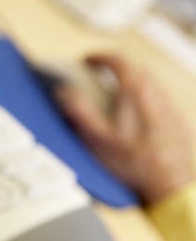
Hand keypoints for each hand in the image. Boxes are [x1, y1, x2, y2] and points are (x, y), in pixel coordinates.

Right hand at [56, 53, 194, 203]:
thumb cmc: (134, 164)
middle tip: (97, 76)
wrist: (170, 183)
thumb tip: (64, 93)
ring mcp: (168, 105)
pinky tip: (133, 118)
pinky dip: (142, 100)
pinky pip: (158, 100)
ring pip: (148, 83)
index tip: (87, 61)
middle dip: (114, 69)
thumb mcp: (97, 140)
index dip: (98, 57)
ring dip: (129, 83)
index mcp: (134, 91)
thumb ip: (79, 112)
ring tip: (113, 96)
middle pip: (134, 68)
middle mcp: (156, 92)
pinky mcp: (176, 119)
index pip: (117, 60)